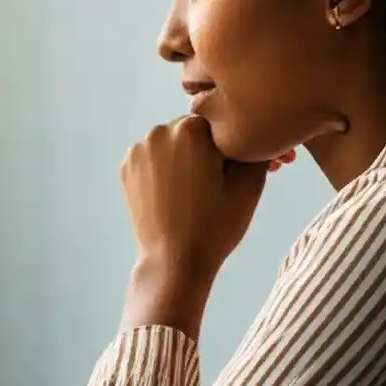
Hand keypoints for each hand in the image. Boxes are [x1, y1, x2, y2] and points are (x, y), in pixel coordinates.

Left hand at [121, 115, 269, 279]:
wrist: (173, 262)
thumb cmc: (215, 226)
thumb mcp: (249, 184)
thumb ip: (256, 146)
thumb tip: (258, 130)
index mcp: (191, 128)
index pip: (224, 123)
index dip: (239, 145)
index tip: (255, 166)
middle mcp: (160, 130)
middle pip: (196, 131)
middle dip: (212, 149)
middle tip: (228, 179)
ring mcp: (139, 149)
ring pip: (174, 143)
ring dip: (188, 157)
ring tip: (202, 188)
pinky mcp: (126, 168)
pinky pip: (155, 158)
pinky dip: (167, 168)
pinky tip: (180, 191)